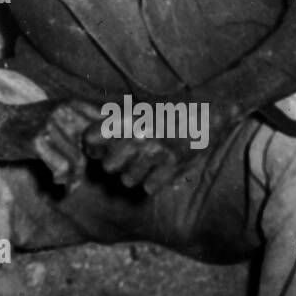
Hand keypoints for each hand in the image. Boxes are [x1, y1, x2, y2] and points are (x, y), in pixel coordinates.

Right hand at [0, 99, 100, 186]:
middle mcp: (65, 111)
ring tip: (68, 184)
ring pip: (78, 160)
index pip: (107, 124)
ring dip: (75, 178)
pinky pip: (61, 166)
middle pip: (93, 147)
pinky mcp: (36, 140)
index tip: (98, 161)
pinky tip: (57, 182)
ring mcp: (50, 124)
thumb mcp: (57, 118)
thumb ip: (80, 128)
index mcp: (73, 104)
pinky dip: (62, 179)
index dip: (109, 147)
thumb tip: (106, 151)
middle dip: (90, 167)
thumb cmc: (27, 125)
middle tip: (79, 178)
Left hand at [82, 120, 202, 194]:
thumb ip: (114, 123)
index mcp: (127, 118)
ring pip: (127, 180)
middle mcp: (137, 135)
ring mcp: (155, 152)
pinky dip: (153, 182)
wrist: (205, 110)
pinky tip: (159, 170)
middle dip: (116, 163)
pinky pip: (149, 187)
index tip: (98, 151)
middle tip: (128, 157)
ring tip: (145, 163)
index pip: (91, 138)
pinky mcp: (172, 165)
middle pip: (108, 166)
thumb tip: (90, 143)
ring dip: (134, 174)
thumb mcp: (139, 108)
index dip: (92, 147)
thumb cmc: (170, 109)